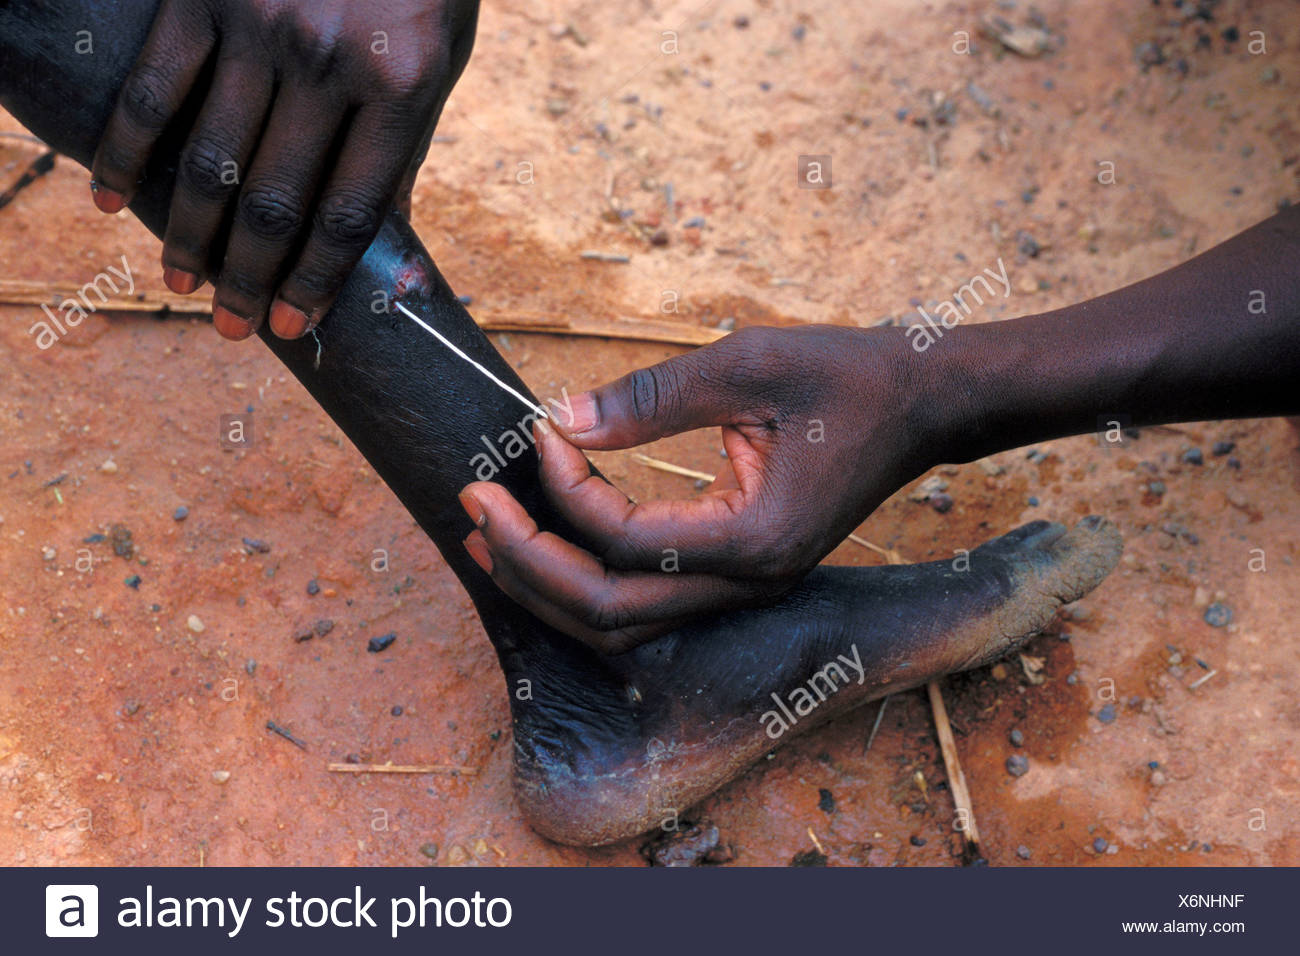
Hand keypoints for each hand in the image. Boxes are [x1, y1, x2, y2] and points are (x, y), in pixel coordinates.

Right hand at [91, 0, 478, 339]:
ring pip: (209, 160)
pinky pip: (152, 90)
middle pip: (274, 202)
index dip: (315, 281)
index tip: (290, 326)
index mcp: (398, 88)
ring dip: (189, 234)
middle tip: (230, 328)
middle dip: (249, 277)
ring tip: (181, 284)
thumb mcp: (440, 58)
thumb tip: (382, 240)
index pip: (348, 214)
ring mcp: (258, 28)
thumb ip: (404, 145)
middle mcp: (326, 64)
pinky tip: (107, 200)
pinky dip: (121, 150)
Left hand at [457, 325, 934, 651]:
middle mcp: (749, 584)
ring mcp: (746, 587)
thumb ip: (648, 398)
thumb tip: (558, 419)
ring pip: (623, 620)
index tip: (538, 430)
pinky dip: (590, 574)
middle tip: (474, 506)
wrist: (922, 403)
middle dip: (530, 562)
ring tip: (490, 534)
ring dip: (550, 584)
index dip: (566, 490)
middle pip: (610, 610)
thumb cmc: (847, 376)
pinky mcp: (739, 571)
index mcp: (756, 541)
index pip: (627, 542)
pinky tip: (550, 537)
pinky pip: (648, 596)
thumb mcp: (747, 364)